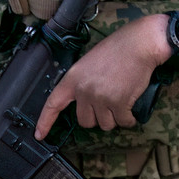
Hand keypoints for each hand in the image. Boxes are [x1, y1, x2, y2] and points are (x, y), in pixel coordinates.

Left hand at [35, 13, 169, 138]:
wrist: (139, 44)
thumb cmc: (118, 49)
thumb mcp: (89, 62)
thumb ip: (82, 82)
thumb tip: (84, 102)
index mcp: (73, 78)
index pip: (53, 103)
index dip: (45, 121)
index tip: (40, 134)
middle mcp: (84, 90)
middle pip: (85, 121)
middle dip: (97, 117)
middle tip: (107, 104)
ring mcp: (101, 98)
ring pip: (105, 124)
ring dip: (114, 118)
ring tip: (121, 101)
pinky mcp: (119, 103)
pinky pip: (123, 122)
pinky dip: (128, 119)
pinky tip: (131, 110)